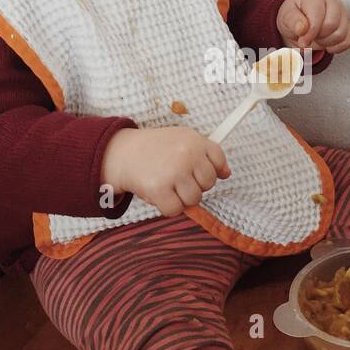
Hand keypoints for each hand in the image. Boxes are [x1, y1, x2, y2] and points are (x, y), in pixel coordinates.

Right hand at [102, 127, 230, 216]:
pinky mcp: (160, 189)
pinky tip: (159, 194)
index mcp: (194, 140)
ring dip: (180, 198)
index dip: (211, 170)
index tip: (195, 170)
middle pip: (208, 184)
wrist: (122, 153)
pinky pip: (176, 210)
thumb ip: (206, 154)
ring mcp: (174, 172)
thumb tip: (227, 174)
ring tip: (166, 184)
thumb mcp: (182, 139)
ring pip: (194, 199)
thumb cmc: (155, 149)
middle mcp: (187, 154)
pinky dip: (167, 207)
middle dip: (194, 185)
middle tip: (175, 177)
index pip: (218, 161)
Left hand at [275, 0, 349, 57]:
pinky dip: (336, 47)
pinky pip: (348, 41)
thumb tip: (302, 29)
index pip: (318, 16)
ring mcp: (343, 13)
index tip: (302, 42)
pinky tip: (326, 45)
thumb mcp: (286, 15)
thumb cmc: (295, 12)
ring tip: (316, 39)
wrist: (301, 13)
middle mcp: (333, 2)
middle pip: (332, 25)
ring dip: (326, 43)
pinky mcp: (348, 25)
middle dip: (318, 37)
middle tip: (309, 37)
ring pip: (341, 34)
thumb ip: (292, 21)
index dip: (310, 33)